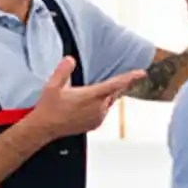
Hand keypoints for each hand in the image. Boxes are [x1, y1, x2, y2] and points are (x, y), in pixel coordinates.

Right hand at [30, 56, 144, 139]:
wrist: (45, 127)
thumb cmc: (49, 107)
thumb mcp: (53, 85)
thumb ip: (63, 70)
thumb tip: (70, 59)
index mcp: (91, 96)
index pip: (115, 84)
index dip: (129, 78)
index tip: (141, 73)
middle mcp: (98, 108)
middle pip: (114, 93)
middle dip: (117, 85)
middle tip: (121, 78)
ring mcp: (97, 118)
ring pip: (108, 102)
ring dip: (106, 96)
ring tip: (95, 91)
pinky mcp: (95, 124)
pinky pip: (103, 111)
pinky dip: (101, 105)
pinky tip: (89, 104)